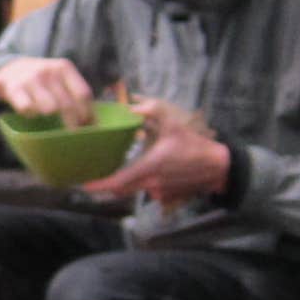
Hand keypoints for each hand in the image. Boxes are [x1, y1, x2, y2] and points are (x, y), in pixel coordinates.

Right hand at [0, 57, 96, 124]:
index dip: (88, 114)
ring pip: (50, 109)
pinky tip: (31, 113)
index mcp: (64, 68)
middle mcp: (49, 71)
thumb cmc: (42, 79)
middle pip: (68, 105)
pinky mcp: (14, 89)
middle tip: (73, 135)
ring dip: (51, 118)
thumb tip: (92, 123)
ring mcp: (31, 79)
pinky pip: (28, 110)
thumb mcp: (60, 77)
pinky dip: (31, 115)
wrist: (11, 69)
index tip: (88, 128)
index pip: (83, 94)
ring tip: (49, 119)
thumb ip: (74, 93)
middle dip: (73, 124)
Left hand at [85, 96, 230, 208]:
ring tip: (111, 168)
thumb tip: (133, 104)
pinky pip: (144, 190)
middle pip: (119, 189)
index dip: (98, 185)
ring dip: (122, 181)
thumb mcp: (174, 124)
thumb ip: (152, 111)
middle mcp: (150, 184)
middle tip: (91, 174)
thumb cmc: (195, 146)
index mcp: (149, 168)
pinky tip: (140, 169)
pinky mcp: (164, 195)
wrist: (217, 168)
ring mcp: (157, 192)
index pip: (117, 182)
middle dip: (104, 183)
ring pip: (131, 189)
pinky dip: (137, 182)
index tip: (82, 183)